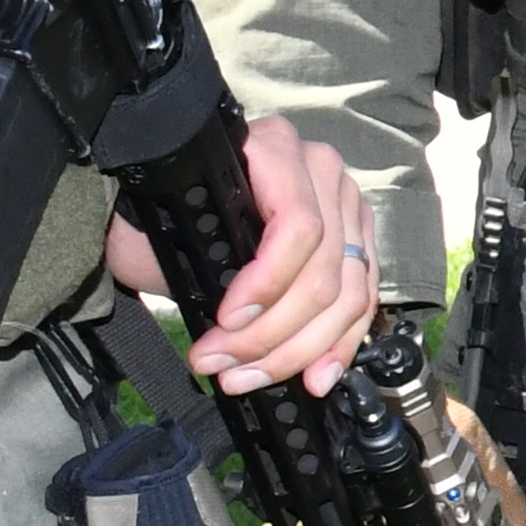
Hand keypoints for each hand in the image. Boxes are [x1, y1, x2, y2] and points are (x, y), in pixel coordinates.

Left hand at [99, 117, 380, 396]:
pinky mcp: (358, 244)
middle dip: (273, 334)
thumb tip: (229, 321)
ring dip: (299, 350)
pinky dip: (338, 347)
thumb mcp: (166, 223)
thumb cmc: (163, 206)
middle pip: (325, 269)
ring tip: (248, 378)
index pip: (297, 225)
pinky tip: (314, 377)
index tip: (226, 321)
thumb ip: (196, 258)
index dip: (267, 283)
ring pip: (348, 295)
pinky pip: (362, 303)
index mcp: (275, 148)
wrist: (170, 198)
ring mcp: (346, 208)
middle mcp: (322, 172)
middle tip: (224, 368)